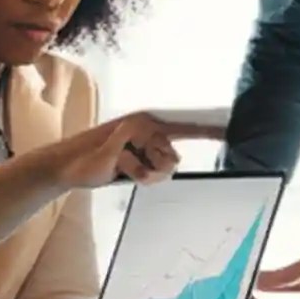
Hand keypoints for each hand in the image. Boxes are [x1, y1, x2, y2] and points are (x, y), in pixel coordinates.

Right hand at [48, 112, 223, 188]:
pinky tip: (113, 167)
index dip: (208, 130)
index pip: (185, 129)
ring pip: (161, 166)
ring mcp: (133, 130)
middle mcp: (146, 123)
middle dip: (156, 171)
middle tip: (131, 167)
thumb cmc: (107, 164)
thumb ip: (158, 164)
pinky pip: (142, 172)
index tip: (230, 130)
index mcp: (151, 125)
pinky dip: (130, 176)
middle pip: (173, 159)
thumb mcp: (138, 167)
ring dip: (144, 175)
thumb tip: (172, 164)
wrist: (69, 165)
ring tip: (122, 167)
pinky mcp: (122, 142)